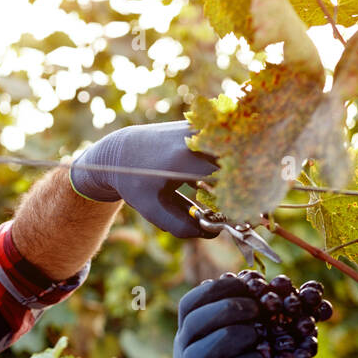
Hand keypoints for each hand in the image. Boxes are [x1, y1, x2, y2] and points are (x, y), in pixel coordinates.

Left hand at [69, 121, 219, 237]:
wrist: (120, 151)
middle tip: (231, 200)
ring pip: (230, 149)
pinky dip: (224, 157)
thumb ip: (179, 225)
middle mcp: (193, 138)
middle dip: (237, 182)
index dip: (233, 196)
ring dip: (232, 168)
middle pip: (233, 160)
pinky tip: (214, 173)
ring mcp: (197, 127)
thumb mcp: (151, 209)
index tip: (233, 211)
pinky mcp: (199, 124)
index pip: (225, 178)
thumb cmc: (135, 183)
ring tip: (220, 187)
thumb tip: (211, 233)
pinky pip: (222, 141)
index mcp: (182, 160)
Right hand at [136, 276, 265, 357]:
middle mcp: (183, 351)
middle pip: (196, 321)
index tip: (246, 285)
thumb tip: (267, 291)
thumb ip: (231, 320)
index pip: (191, 302)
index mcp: (186, 332)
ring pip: (203, 349)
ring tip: (258, 336)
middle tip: (257, 311)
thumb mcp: (215, 344)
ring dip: (237, 336)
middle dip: (231, 309)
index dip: (218, 289)